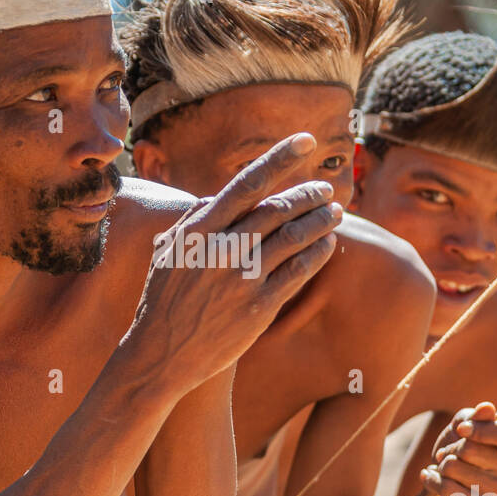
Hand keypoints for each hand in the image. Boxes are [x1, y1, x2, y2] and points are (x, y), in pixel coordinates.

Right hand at [126, 134, 340, 390]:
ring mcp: (243, 278)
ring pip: (295, 237)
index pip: (248, 182)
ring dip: (321, 220)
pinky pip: (299, 271)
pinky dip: (318, 253)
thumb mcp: (167, 252)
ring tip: (335, 213)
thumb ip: (194, 220)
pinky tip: (327, 245)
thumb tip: (218, 195)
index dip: (280, 157)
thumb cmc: (163, 301)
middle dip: (310, 194)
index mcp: (199, 229)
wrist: (160, 355)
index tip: (306, 139)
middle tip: (326, 190)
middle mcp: (223, 248)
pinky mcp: (259, 306)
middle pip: (279, 208)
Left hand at [423, 402, 496, 495]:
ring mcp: (496, 492)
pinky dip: (431, 480)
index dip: (480, 430)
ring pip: (452, 467)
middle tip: (447, 452)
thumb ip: (474, 416)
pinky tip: (431, 477)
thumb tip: (487, 408)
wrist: (441, 481)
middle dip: (450, 448)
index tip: (461, 429)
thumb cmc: (457, 448)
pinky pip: (446, 489)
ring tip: (442, 467)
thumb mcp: (463, 425)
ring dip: (440, 464)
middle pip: (469, 449)